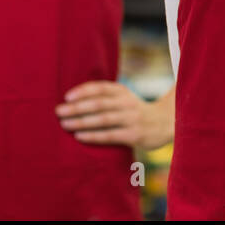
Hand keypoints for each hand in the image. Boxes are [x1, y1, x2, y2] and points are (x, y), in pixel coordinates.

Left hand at [57, 81, 172, 149]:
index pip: (101, 87)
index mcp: (122, 91)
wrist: (165, 123)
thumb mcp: (123, 98)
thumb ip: (104, 97)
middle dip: (77, 107)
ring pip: (103, 119)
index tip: (66, 96)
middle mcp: (127, 103)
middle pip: (99, 104)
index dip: (83, 91)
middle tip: (59, 111)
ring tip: (65, 124)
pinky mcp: (134, 135)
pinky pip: (110, 135)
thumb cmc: (134, 111)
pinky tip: (79, 136)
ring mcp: (132, 119)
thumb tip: (72, 100)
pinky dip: (93, 136)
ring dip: (81, 121)